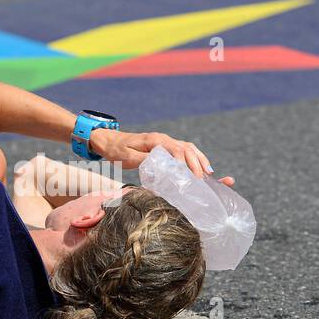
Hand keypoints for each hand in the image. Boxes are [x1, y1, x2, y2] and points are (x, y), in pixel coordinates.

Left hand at [90, 129, 216, 177]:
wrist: (109, 141)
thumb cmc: (117, 150)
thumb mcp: (127, 157)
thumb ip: (144, 160)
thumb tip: (162, 164)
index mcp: (156, 140)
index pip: (176, 150)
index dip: (185, 162)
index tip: (191, 176)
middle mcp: (163, 139)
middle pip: (186, 149)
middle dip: (197, 163)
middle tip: (203, 179)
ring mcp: (165, 142)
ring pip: (189, 148)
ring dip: (200, 160)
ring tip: (210, 174)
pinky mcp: (165, 147)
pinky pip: (184, 151)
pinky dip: (195, 158)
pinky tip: (202, 168)